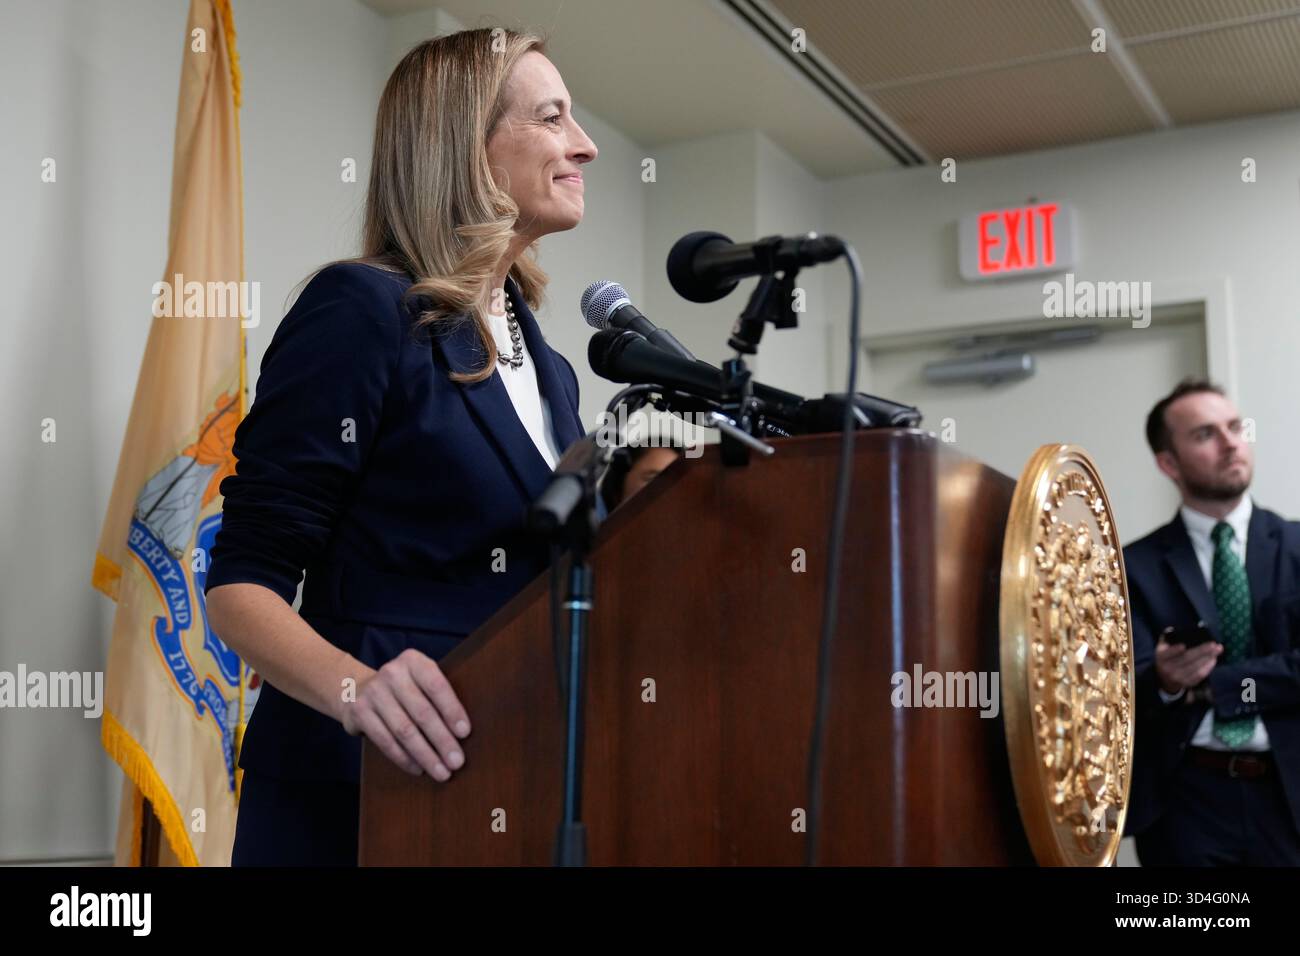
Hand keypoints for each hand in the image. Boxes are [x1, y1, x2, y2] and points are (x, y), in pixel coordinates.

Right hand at [339, 648, 471, 780]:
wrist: (355, 690)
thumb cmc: (403, 689)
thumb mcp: (419, 680)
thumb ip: (438, 696)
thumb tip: (463, 733)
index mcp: (413, 661)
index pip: (436, 686)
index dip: (452, 710)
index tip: (465, 733)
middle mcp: (392, 673)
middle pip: (422, 712)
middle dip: (442, 740)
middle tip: (457, 762)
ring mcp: (373, 692)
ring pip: (404, 730)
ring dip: (425, 755)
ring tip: (441, 772)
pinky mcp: (359, 713)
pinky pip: (385, 741)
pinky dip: (404, 758)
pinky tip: (418, 769)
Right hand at [1154, 637, 1221, 694]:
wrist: (1165, 678)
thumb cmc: (1168, 657)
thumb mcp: (1163, 647)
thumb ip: (1168, 638)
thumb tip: (1177, 631)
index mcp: (1161, 657)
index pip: (1167, 654)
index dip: (1174, 650)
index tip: (1183, 645)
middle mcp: (1167, 669)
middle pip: (1186, 659)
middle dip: (1201, 651)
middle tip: (1214, 644)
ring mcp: (1177, 678)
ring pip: (1195, 668)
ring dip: (1208, 658)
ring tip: (1217, 650)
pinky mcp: (1186, 683)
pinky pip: (1199, 676)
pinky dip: (1208, 667)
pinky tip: (1213, 659)